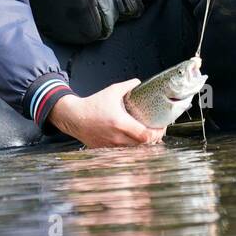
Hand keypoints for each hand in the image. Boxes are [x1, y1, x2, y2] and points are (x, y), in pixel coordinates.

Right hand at [48, 79, 166, 147]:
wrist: (74, 117)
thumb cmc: (93, 104)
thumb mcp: (112, 91)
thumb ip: (128, 86)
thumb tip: (140, 83)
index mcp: (120, 123)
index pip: (145, 135)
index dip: (157, 133)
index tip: (161, 127)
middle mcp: (117, 137)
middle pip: (143, 145)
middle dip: (153, 139)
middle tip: (157, 131)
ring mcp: (111, 146)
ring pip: (134, 151)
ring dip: (143, 144)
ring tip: (147, 136)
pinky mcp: (106, 149)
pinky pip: (124, 152)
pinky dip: (132, 148)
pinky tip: (134, 141)